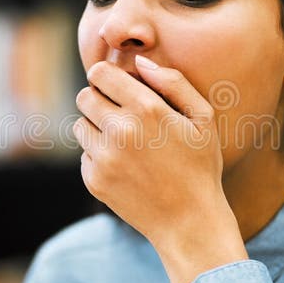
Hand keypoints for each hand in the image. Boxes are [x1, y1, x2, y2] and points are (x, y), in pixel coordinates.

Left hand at [73, 55, 246, 282]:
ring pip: (80, 125)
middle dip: (99, 100)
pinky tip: (126, 167)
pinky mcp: (94, 179)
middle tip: (120, 114)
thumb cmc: (200, 166)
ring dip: (97, 128)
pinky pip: (84, 154)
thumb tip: (140, 61)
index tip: (117, 86)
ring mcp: (104, 157)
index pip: (99, 73)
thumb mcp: (203, 119)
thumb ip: (174, 82)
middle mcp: (120, 130)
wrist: (189, 221)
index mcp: (146, 108)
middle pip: (84, 96)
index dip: (107, 76)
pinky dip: (98, 156)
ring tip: (125, 142)